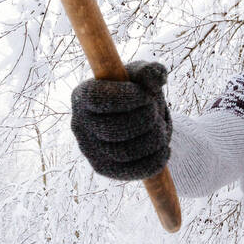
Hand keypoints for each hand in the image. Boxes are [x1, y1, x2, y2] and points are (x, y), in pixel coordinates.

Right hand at [70, 60, 171, 180]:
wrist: (138, 121)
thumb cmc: (136, 93)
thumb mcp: (142, 77)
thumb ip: (149, 72)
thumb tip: (155, 77)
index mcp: (82, 95)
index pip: (97, 98)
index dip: (126, 97)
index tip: (148, 95)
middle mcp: (79, 124)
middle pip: (113, 128)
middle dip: (146, 120)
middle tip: (157, 112)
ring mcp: (89, 149)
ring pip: (125, 152)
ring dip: (154, 140)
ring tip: (162, 129)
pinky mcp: (102, 168)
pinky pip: (132, 171)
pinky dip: (155, 160)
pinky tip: (164, 149)